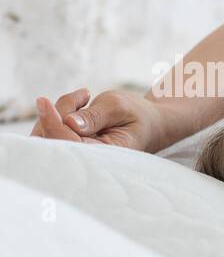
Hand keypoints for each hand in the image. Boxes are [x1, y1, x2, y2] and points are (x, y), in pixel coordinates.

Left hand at [30, 88, 168, 151]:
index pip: (71, 143)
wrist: (147, 123)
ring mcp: (77, 155)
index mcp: (107, 154)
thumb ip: (95, 116)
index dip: (54, 123)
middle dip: (57, 114)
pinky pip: (48, 132)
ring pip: (46, 135)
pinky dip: (56, 114)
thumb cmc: (136, 114)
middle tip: (84, 96)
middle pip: (53, 141)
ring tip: (85, 98)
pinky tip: (77, 106)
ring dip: (57, 112)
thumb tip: (69, 123)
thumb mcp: (120, 107)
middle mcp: (89, 160)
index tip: (43, 101)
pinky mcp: (69, 147)